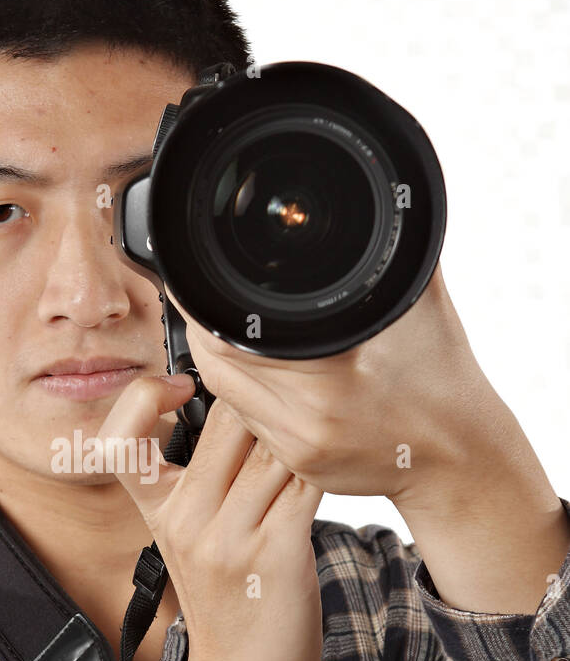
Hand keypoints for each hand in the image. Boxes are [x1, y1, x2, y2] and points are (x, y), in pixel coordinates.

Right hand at [97, 374, 323, 660]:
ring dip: (307, 434)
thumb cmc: (227, 601)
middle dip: (266, 402)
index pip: (122, 439)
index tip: (178, 387)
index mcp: (156, 510)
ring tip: (329, 428)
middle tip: (297, 398)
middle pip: (226, 421)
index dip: (141, 397)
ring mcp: (227, 537)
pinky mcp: (274, 552)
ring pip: (274, 447)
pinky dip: (327, 467)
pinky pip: (305, 483)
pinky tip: (341, 464)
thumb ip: (203, 479)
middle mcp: (184, 519)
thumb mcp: (191, 538)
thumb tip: (239, 406)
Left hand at [166, 262, 502, 508]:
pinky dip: (242, 391)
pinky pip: (248, 422)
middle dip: (202, 329)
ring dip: (216, 359)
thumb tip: (386, 195)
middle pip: (215, 366)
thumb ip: (391, 249)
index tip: (198, 280)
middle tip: (202, 299)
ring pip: (224, 396)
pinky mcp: (298, 464)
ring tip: (224, 328)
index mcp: (332, 374)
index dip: (204, 305)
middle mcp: (309, 417)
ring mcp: (299, 447)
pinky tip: (255, 369)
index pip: (231, 335)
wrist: (463, 454)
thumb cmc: (445, 376)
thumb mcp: (420, 301)